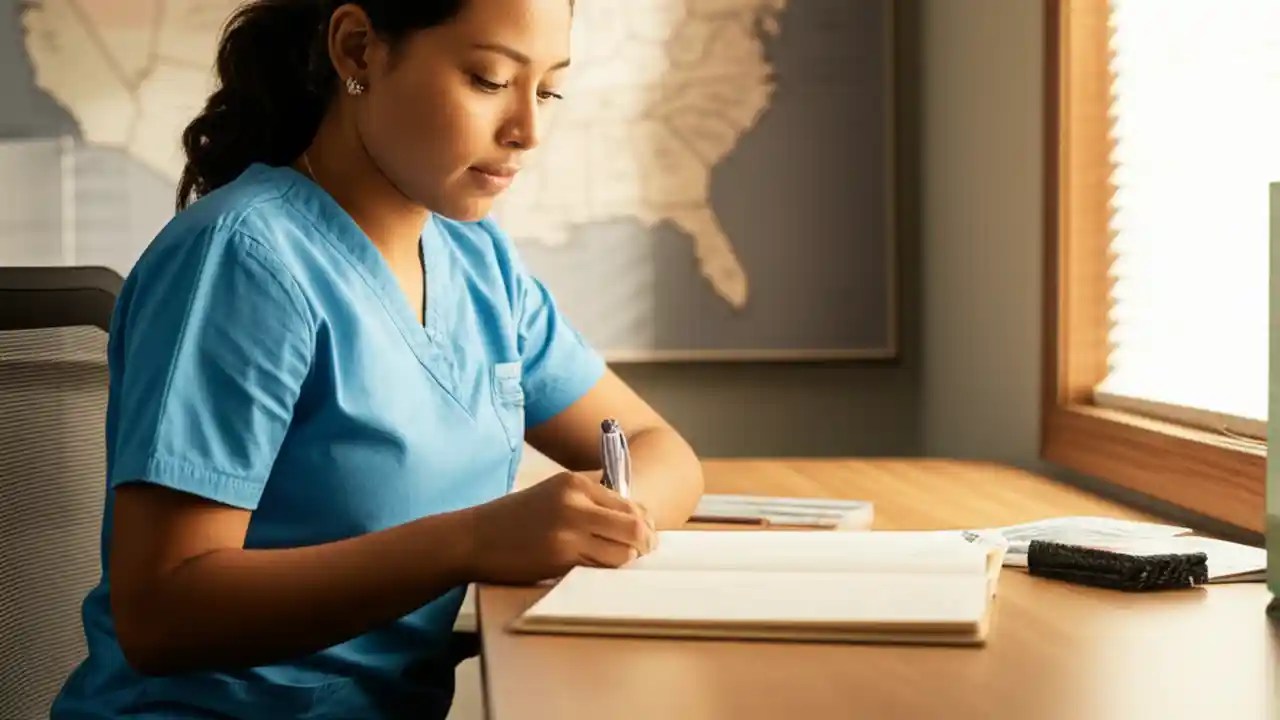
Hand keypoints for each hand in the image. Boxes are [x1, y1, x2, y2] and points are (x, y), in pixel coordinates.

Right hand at [465, 471, 656, 584]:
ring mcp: (569, 529)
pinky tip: (595, 571)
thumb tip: (632, 522)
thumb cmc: (513, 521)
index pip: (631, 504)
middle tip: (641, 555)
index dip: (644, 524)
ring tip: (615, 564)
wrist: (472, 538)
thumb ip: (589, 504)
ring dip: (626, 561)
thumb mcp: (553, 496)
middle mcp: (576, 501)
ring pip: (624, 550)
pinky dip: (606, 571)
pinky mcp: (561, 556)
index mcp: (576, 483)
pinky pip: (601, 567)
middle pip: (636, 526)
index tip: (644, 538)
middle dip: (645, 544)